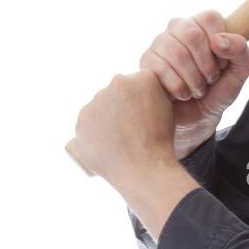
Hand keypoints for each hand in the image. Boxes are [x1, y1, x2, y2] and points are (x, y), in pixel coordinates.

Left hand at [72, 69, 178, 186]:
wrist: (144, 169)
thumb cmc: (160, 143)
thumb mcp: (167, 109)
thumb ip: (151, 93)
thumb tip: (137, 92)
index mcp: (142, 79)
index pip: (137, 84)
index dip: (141, 102)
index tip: (146, 118)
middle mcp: (117, 83)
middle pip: (117, 93)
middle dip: (121, 108)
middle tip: (132, 131)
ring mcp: (96, 101)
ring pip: (99, 108)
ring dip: (106, 120)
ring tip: (120, 142)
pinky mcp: (81, 120)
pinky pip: (87, 126)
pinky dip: (94, 135)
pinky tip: (107, 147)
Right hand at [139, 9, 248, 159]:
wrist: (197, 120)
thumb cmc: (218, 92)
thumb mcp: (239, 73)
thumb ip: (241, 51)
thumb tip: (218, 41)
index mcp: (202, 25)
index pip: (210, 18)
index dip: (220, 46)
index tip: (222, 64)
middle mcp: (178, 28)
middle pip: (191, 34)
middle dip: (206, 65)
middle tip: (210, 80)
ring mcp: (159, 43)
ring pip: (176, 53)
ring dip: (193, 79)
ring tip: (197, 90)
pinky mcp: (146, 62)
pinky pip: (161, 69)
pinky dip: (179, 88)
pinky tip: (182, 94)